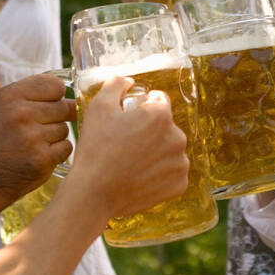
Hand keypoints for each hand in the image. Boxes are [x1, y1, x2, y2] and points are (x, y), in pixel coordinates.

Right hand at [0, 73, 74, 206]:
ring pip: (65, 128)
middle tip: (34, 131)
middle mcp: (20, 113)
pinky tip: (38, 156)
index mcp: (10, 96)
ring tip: (33, 144)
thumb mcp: (4, 107)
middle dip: (55, 119)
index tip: (46, 106)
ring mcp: (32, 137)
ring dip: (54, 137)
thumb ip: (33, 93)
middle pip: (64, 107)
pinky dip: (57, 153)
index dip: (56, 96)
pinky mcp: (42, 158)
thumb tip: (68, 89)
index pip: (55, 84)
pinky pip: (66, 147)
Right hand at [69, 75, 188, 220]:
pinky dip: (160, 173)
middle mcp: (177, 137)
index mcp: (161, 115)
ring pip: (169, 149)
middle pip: (165, 126)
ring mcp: (180, 163)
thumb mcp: (99, 107)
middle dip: (150, 130)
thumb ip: (116, 85)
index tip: (128, 120)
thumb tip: (129, 80)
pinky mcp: (179, 184)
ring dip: (156, 151)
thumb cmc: (95, 149)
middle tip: (126, 143)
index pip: (159, 100)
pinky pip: (172, 171)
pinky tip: (140, 176)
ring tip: (132, 162)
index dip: (141, 107)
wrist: (93, 194)